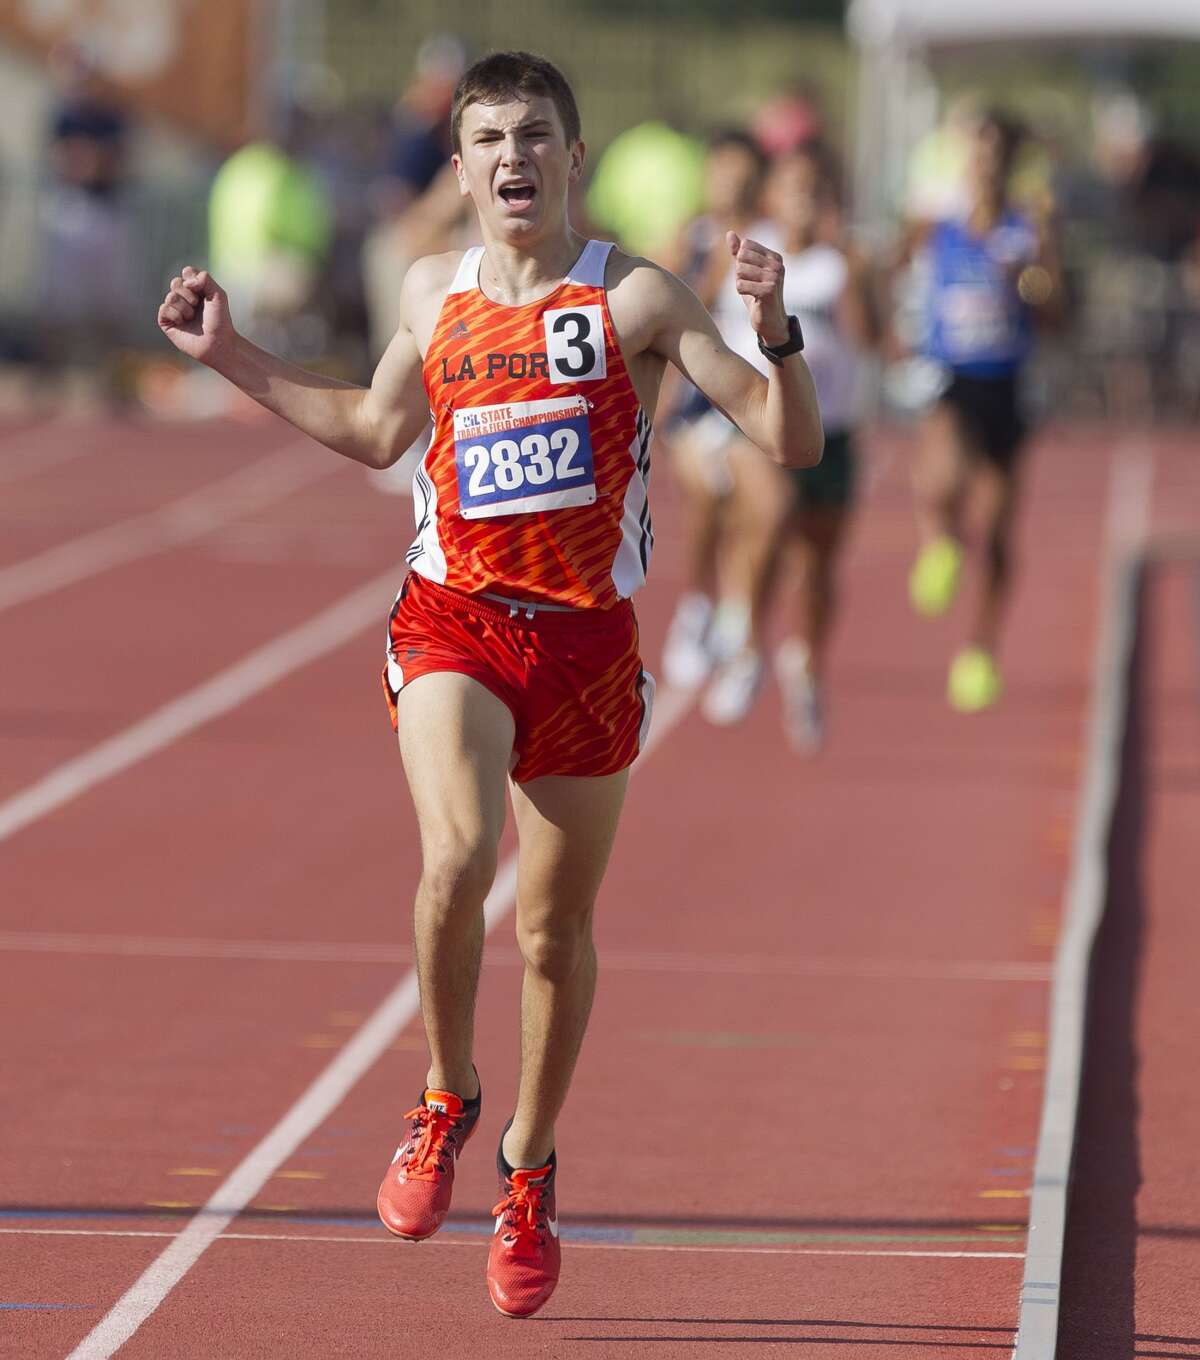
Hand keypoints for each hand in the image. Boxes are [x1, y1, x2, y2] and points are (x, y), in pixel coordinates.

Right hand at [157, 266, 234, 365]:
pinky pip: (164, 308)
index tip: (203, 292)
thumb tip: (186, 282)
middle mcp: (183, 298)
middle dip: (189, 294)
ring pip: (170, 296)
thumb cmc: (220, 320)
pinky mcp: (166, 321)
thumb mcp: (218, 295)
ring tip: (193, 317)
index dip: (193, 279)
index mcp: (195, 289)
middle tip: (198, 305)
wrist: (217, 343)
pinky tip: (183, 322)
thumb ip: (205, 278)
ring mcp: (174, 309)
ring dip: (185, 307)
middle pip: (176, 282)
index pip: (186, 272)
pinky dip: (176, 315)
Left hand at [726, 232, 788, 346]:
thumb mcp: (747, 271)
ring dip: (740, 284)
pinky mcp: (768, 290)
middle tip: (750, 285)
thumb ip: (738, 253)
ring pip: (739, 271)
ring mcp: (774, 277)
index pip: (745, 246)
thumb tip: (730, 233)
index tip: (751, 275)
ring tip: (752, 291)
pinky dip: (741, 292)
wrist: (770, 320)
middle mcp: (777, 264)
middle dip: (739, 273)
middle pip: (741, 258)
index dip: (740, 262)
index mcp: (774, 257)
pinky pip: (740, 285)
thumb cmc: (757, 294)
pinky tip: (752, 298)